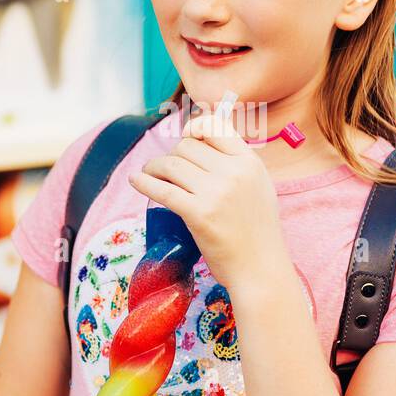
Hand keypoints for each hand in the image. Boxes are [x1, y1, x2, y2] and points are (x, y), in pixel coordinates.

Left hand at [127, 109, 285, 287]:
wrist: (260, 269)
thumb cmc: (257, 232)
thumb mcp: (259, 186)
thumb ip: (236, 164)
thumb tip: (201, 139)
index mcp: (250, 162)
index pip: (215, 126)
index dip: (194, 129)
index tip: (185, 138)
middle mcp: (234, 173)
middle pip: (187, 146)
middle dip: (172, 155)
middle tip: (167, 169)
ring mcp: (216, 193)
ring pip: (171, 164)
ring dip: (154, 167)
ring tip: (149, 174)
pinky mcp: (198, 214)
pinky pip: (163, 189)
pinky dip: (144, 182)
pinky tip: (136, 180)